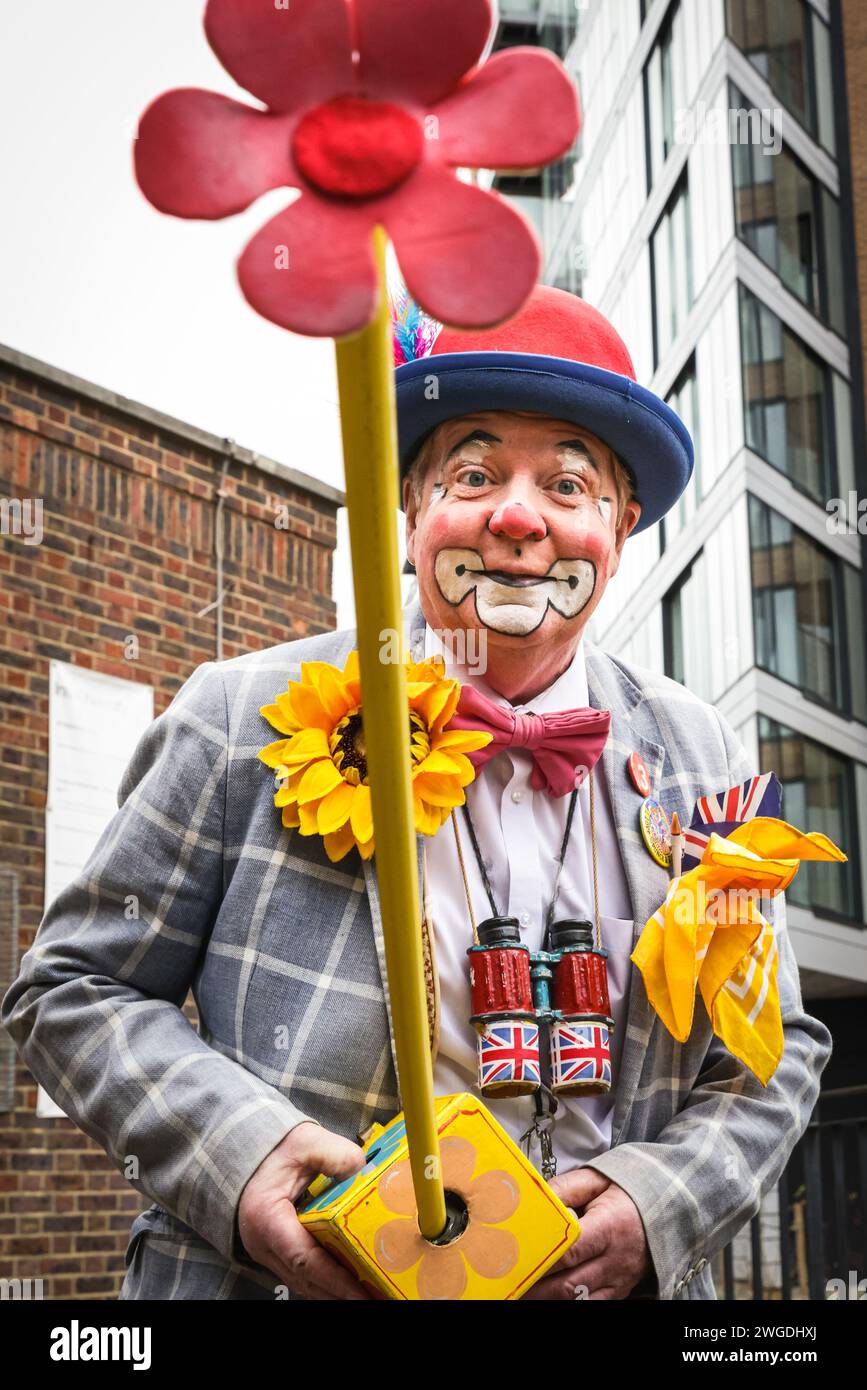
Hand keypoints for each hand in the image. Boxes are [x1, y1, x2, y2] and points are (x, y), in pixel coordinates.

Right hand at [237, 1120, 371, 1299]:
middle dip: (340, 1292)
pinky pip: (301, 1275)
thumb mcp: (304, 1142)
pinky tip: (349, 1284)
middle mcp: (262, 1243)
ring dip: (334, 1292)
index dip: (334, 1277)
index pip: (303, 1258)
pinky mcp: (275, 1253)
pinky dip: (325, 1283)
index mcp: (266, 1217)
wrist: (248, 1154)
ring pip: (303, 1283)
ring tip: (368, 1293)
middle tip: (374, 1296)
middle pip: (305, 1280)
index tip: (360, 1289)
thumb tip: (363, 1172)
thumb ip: (335, 1154)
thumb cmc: (273, 1150)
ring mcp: (266, 1252)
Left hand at [522, 1165, 651, 1300]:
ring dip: (549, 1297)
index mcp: (609, 1227)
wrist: (669, 1208)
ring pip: (578, 1299)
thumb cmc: (629, 1193)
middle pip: (569, 1283)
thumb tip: (537, 1197)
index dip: (542, 1257)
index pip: (570, 1250)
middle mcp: (616, 1259)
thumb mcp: (599, 1180)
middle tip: (513, 1282)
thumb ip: (565, 1188)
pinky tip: (549, 1294)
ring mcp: (619, 1279)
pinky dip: (569, 1301)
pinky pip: (590, 1304)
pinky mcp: (619, 1290)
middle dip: (538, 1286)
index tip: (518, 1259)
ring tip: (525, 1290)